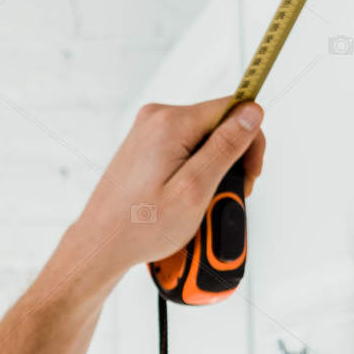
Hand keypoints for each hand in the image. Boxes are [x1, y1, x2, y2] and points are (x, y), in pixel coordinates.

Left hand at [66, 97, 266, 284]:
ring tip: (202, 204)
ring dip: (212, 171)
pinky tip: (186, 199)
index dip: (250, 142)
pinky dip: (192, 174)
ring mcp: (148, 132)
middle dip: (230, 160)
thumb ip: (226, 147)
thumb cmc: (140, 227)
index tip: (249, 175)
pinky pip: (183, 152)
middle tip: (225, 198)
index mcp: (171, 122)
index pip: (233, 109)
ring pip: (201, 141)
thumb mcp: (194, 189)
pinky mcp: (144, 147)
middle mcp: (157, 118)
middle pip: (217, 126)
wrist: (101, 245)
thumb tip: (252, 112)